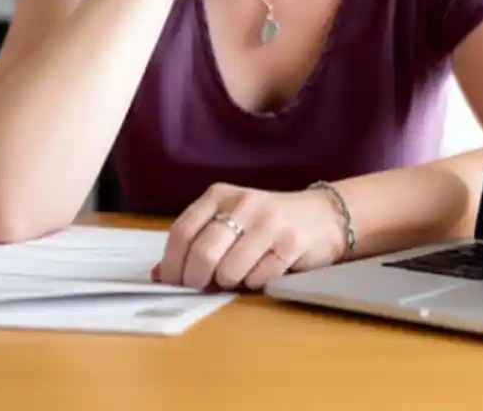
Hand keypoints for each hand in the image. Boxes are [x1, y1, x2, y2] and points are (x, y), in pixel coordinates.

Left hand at [154, 183, 347, 290]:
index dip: (172, 265)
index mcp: (219, 195)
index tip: (171, 283)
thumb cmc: (267, 224)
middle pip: (203, 253)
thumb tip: (158, 274)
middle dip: (196, 280)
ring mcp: (269, 221)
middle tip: (202, 287)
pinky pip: (258, 277)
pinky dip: (256, 283)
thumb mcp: (228, 223)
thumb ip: (195, 242)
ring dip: (230, 282)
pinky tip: (264, 271)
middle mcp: (243, 204)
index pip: (181, 233)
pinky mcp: (291, 241)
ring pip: (229, 270)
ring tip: (240, 274)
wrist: (323, 216)